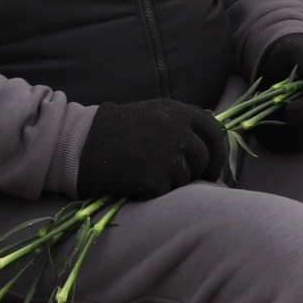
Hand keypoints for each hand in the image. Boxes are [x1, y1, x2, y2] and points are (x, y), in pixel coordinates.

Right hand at [77, 98, 227, 199]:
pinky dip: (154, 191)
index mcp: (179, 111)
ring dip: (172, 181)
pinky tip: (137, 183)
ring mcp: (167, 152)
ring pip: (186, 176)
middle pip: (202, 157)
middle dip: (196, 172)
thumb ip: (182, 124)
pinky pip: (166, 191)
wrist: (84, 143)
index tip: (213, 169)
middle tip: (179, 179)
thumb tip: (209, 146)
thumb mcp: (155, 114)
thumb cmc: (119, 130)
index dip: (217, 152)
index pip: (214, 131)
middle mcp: (177, 129)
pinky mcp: (154, 175)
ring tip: (148, 174)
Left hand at [251, 31, 302, 155]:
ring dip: (279, 132)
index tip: (289, 111)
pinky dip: (272, 139)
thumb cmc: (294, 54)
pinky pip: (288, 147)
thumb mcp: (298, 48)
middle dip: (290, 125)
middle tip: (268, 113)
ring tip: (263, 113)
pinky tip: (262, 123)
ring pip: (301, 141)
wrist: (284, 66)